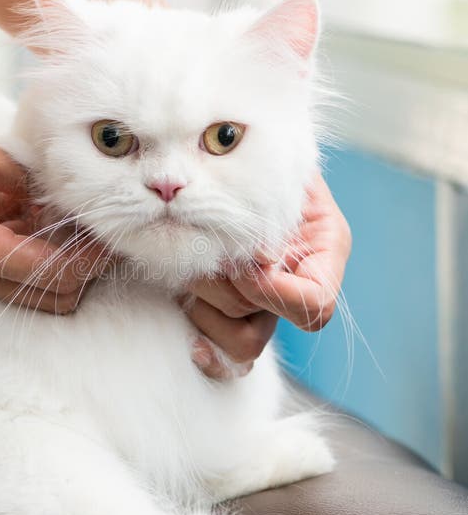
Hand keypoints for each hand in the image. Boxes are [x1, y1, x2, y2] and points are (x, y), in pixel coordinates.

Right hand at [0, 89, 109, 311]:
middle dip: (80, 273)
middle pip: (42, 297)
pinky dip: (25, 248)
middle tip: (102, 239)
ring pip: (24, 286)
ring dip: (54, 262)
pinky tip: (36, 212)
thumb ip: (19, 177)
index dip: (87, 261)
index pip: (48, 273)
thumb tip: (53, 196)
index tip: (111, 238)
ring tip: (75, 223)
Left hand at [183, 174, 351, 378]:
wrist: (234, 158)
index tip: (248, 260)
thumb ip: (272, 196)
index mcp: (324, 250)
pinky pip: (230, 360)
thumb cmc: (261, 154)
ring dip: (206, 304)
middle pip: (266, 319)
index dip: (274, 292)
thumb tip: (259, 259)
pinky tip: (192, 342)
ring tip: (189, 267)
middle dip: (226, 286)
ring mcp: (267, 305)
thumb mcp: (277, 163)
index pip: (315, 305)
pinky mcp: (235, 316)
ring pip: (242, 342)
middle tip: (206, 252)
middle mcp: (299, 284)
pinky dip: (210, 354)